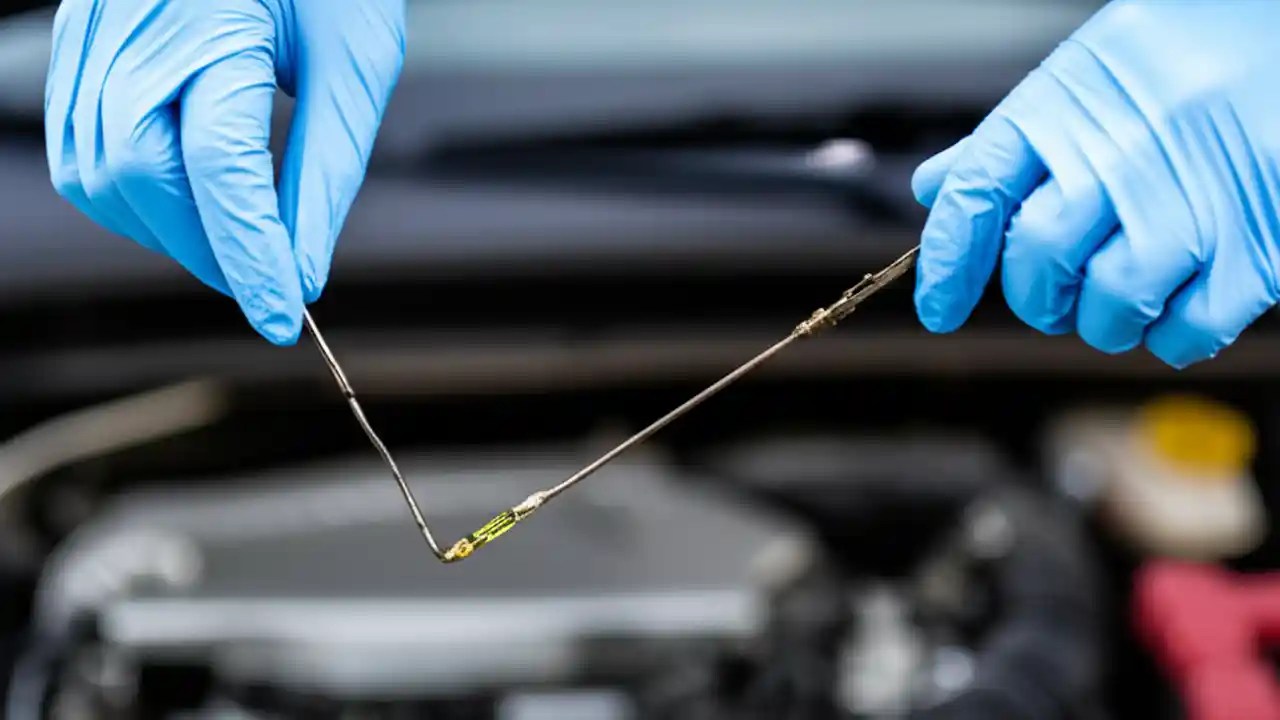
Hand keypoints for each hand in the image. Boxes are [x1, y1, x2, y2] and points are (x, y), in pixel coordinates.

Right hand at [45, 0, 404, 343]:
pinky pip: (78, 139)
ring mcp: (93, 27)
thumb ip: (325, 169)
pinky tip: (188, 199)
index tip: (284, 317)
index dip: (250, 254)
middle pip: (138, 171)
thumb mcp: (355, 63)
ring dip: (163, 227)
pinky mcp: (81, 38)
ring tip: (235, 242)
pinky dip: (130, 190)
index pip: (217, 165)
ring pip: (94, 167)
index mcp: (211, 17)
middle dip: (206, 246)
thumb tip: (304, 269)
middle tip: (268, 281)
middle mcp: (132, 21)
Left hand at [910, 0, 1279, 367]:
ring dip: (1102, 321)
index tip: (938, 307)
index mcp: (1064, 106)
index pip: (976, 196)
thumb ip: (1011, 139)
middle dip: (1037, 296)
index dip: (947, 265)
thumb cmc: (1180, 59)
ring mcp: (1193, 200)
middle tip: (1054, 293)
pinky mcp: (1258, 243)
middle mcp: (1122, 153)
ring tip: (1122, 293)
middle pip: (1040, 262)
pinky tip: (1177, 299)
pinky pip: (1188, 330)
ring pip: (1111, 308)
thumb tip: (937, 188)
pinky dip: (1172, 334)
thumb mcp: (1085, 76)